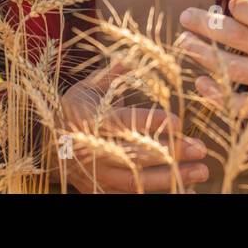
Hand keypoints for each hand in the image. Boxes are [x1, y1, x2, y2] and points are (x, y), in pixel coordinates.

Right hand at [57, 61, 209, 192]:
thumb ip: (114, 73)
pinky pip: (131, 196)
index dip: (152, 123)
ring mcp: (96, 175)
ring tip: (200, 171)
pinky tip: (183, 188)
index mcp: (90, 120)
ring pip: (136, 181)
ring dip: (171, 178)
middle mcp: (92, 150)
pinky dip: (158, 194)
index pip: (124, 123)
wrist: (47, 143)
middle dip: (171, 153)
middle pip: (136, 155)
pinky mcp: (99, 191)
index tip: (180, 122)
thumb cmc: (74, 109)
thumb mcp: (89, 87)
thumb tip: (136, 51)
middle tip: (200, 149)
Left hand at [176, 0, 247, 114]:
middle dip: (208, 26)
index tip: (231, 3)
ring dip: (205, 56)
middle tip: (186, 16)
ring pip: (236, 71)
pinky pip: (241, 106)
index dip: (243, 8)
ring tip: (185, 43)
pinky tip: (201, 82)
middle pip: (242, 40)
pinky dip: (218, 97)